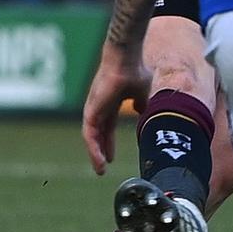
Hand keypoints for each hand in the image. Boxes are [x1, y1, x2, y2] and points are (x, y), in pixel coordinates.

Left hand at [81, 55, 151, 173]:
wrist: (126, 61)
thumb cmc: (135, 72)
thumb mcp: (142, 93)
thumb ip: (141, 104)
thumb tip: (142, 112)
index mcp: (111, 103)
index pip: (108, 127)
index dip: (109, 142)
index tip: (111, 158)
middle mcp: (100, 107)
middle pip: (98, 135)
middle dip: (100, 151)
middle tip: (102, 169)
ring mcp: (94, 109)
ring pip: (92, 137)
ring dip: (95, 155)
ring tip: (100, 170)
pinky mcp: (91, 112)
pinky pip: (90, 136)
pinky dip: (93, 149)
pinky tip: (99, 160)